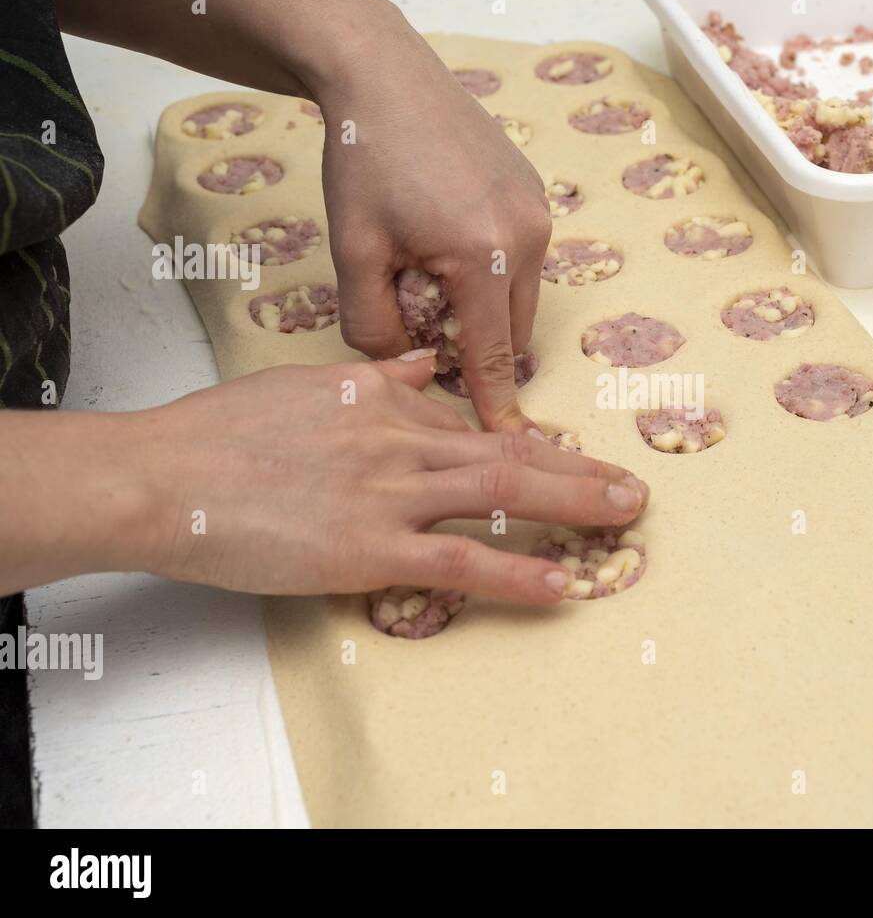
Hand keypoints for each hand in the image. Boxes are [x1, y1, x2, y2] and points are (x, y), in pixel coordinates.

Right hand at [10, 356, 648, 601]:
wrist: (163, 473)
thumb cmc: (221, 432)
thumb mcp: (306, 384)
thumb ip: (373, 376)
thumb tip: (423, 362)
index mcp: (385, 399)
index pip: (473, 425)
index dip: (532, 448)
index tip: (572, 461)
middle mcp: (402, 438)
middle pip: (511, 453)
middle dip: (580, 471)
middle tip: (633, 487)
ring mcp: (390, 493)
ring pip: (504, 495)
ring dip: (575, 506)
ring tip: (626, 518)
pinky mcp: (369, 547)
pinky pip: (460, 562)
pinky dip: (518, 574)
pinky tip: (565, 585)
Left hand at [316, 8, 550, 432]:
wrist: (387, 76)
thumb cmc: (364, 160)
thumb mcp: (353, 253)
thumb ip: (374, 326)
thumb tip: (407, 363)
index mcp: (484, 257)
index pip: (495, 355)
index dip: (498, 404)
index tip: (511, 445)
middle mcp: (528, 237)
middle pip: (514, 332)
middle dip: (479, 349)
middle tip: (426, 334)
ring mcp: (539, 213)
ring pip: (520, 298)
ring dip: (484, 310)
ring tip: (428, 276)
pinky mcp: (536, 196)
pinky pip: (522, 262)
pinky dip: (492, 274)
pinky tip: (446, 242)